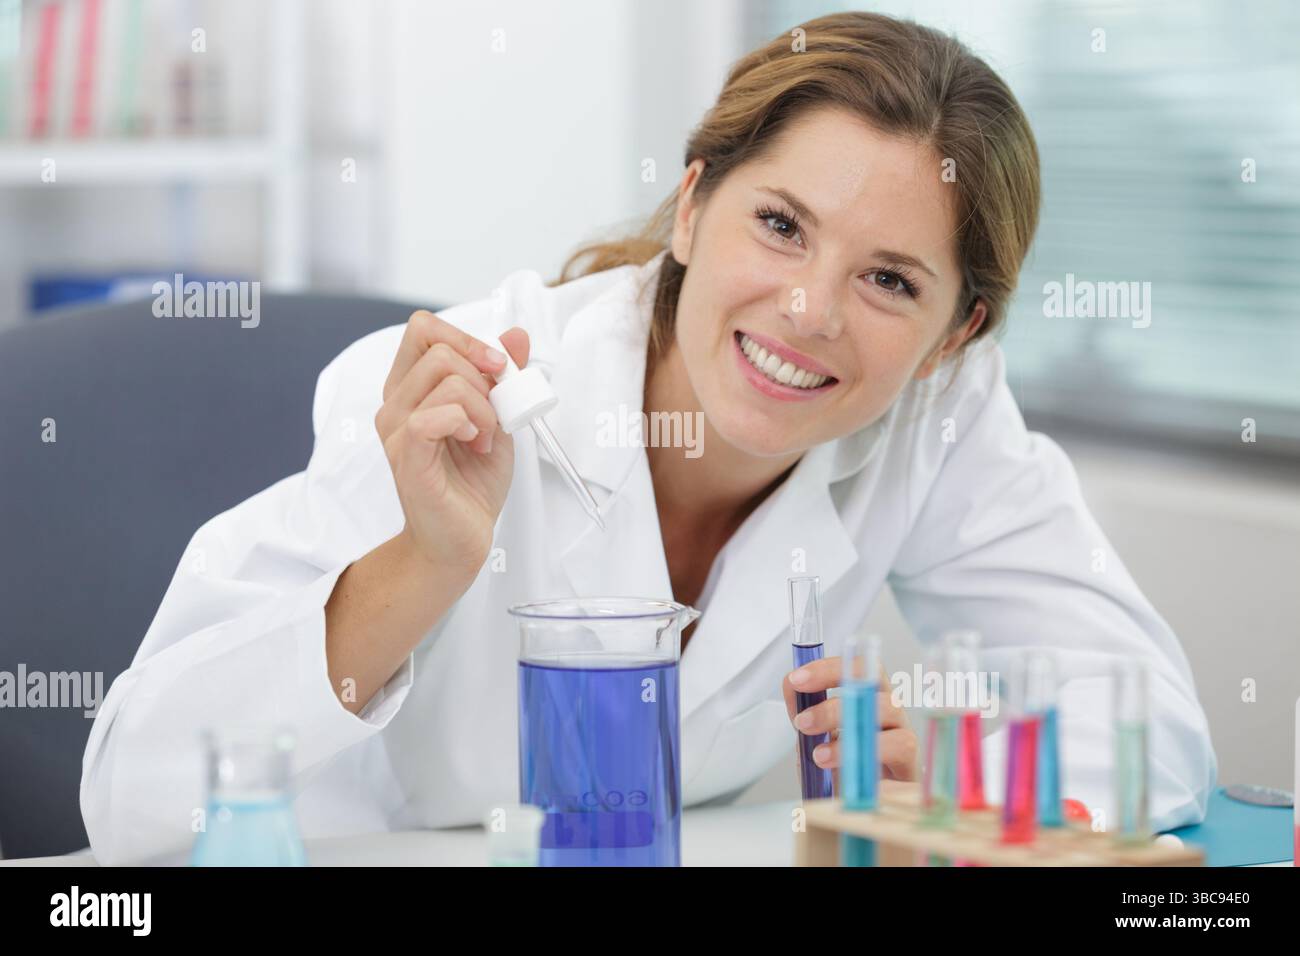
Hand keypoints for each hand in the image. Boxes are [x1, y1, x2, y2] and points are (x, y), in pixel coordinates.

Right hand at [374, 310, 529, 572]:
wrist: (461, 539)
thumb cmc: (472, 483)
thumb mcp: (498, 417)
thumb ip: (503, 376)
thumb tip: (517, 334)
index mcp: (412, 389)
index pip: (423, 329)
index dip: (466, 338)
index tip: (498, 367)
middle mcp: (395, 403)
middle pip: (437, 348)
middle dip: (483, 376)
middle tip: (494, 416)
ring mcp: (396, 428)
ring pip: (444, 378)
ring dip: (482, 407)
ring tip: (484, 439)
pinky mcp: (406, 454)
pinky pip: (434, 415)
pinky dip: (468, 423)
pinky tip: (474, 445)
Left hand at [782, 656, 917, 790]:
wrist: (865, 806)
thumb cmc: (845, 765)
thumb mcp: (817, 737)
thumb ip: (805, 711)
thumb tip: (791, 685)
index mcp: (870, 696)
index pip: (859, 668)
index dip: (829, 668)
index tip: (797, 679)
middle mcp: (891, 711)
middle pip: (877, 686)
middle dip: (835, 704)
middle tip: (803, 723)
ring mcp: (905, 735)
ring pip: (892, 719)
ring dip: (849, 735)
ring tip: (819, 756)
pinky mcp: (912, 766)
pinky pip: (901, 749)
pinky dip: (871, 759)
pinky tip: (849, 775)